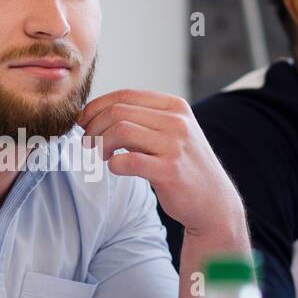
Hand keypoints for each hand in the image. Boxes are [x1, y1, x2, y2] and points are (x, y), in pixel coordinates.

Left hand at [77, 88, 241, 233]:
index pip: (125, 95)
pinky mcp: (170, 171)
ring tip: (102, 155)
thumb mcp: (170, 133)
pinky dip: (113, 164)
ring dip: (101, 144)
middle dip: (94, 126)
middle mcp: (177, 122)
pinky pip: (127, 161)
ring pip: (120, 131)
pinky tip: (116, 168)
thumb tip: (95, 114)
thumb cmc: (183, 167)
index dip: (96, 107)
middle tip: (87, 142)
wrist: (213, 203)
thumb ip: (141, 121)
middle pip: (118, 112)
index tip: (83, 121)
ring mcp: (175, 146)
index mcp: (175, 106)